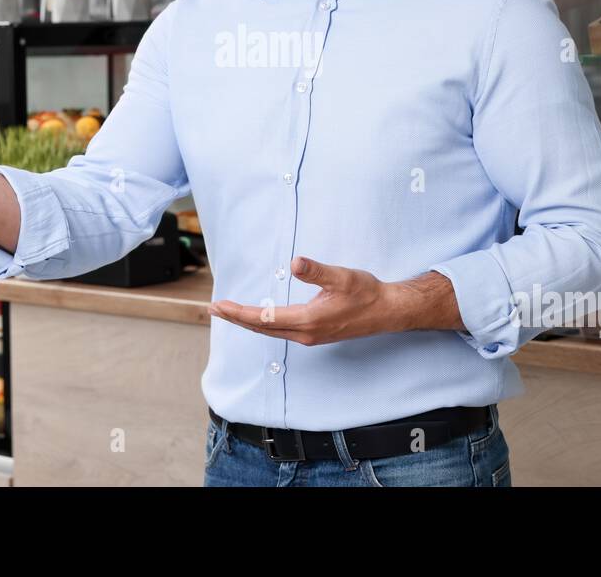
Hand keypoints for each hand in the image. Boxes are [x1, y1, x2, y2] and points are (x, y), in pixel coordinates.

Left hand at [207, 256, 409, 345]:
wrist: (387, 311)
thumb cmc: (366, 292)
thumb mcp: (341, 276)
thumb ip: (316, 270)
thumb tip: (295, 263)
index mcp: (308, 320)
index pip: (263, 318)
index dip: (239, 312)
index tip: (219, 305)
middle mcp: (305, 333)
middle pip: (261, 328)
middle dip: (236, 318)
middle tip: (213, 309)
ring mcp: (310, 336)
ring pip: (270, 332)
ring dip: (248, 322)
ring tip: (229, 313)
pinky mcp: (315, 334)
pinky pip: (281, 331)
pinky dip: (263, 324)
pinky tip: (259, 317)